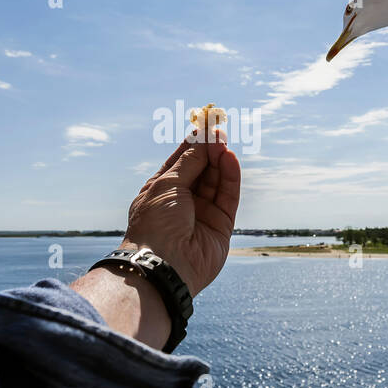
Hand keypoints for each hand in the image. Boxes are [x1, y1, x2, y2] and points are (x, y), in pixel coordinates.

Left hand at [121, 130, 241, 296]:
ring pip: (216, 180)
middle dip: (209, 149)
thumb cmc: (156, 222)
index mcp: (162, 191)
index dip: (193, 143)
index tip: (204, 124)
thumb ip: (189, 161)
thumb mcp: (167, 184)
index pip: (181, 161)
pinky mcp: (221, 226)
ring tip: (223, 143)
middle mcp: (182, 202)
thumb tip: (202, 140)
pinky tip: (229, 159)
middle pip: (201, 169)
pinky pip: (228, 196)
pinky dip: (230, 177)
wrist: (163, 264)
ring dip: (220, 160)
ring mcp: (202, 214)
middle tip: (218, 130)